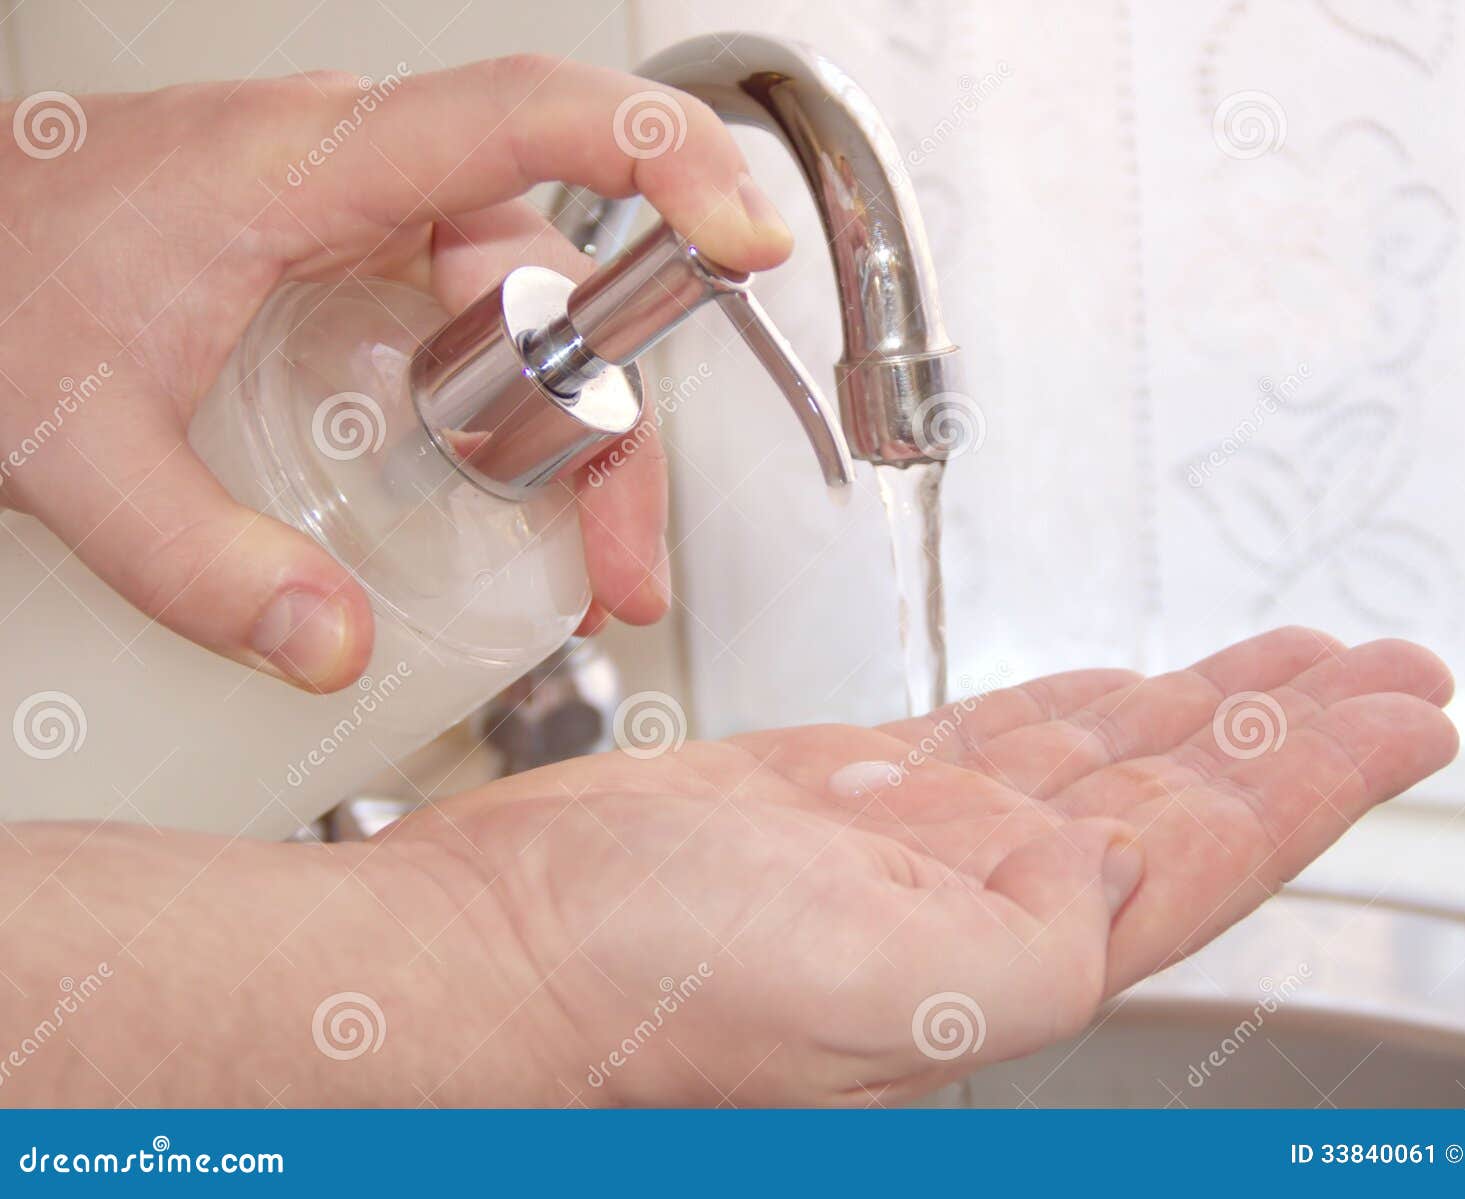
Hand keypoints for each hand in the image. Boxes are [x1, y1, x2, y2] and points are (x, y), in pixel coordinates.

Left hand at [0, 60, 790, 689]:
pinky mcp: (354, 261)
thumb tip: (331, 644)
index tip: (747, 231)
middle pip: (560, 272)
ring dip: (576, 437)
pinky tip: (508, 500)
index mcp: (309, 169)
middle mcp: (359, 177)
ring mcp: (362, 217)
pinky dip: (519, 415)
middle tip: (616, 560)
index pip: (527, 116)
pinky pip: (481, 325)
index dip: (663, 158)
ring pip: (534, 311)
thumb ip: (196, 562)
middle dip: (613, 424)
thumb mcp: (74, 445)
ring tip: (578, 561)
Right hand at [384, 626, 1456, 1105]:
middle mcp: (980, 898)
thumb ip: (1040, 944)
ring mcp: (913, 841)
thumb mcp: (879, 992)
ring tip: (1287, 663)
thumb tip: (1130, 865)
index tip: (1402, 715)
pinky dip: (1071, 706)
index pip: (1213, 853)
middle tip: (1381, 673)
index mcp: (1012, 948)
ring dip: (1200, 706)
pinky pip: (995, 737)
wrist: (501, 951)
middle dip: (1289, 728)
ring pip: (1101, 758)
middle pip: (1181, 794)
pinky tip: (1114, 692)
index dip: (1319, 778)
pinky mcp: (841, 792)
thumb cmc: (645, 986)